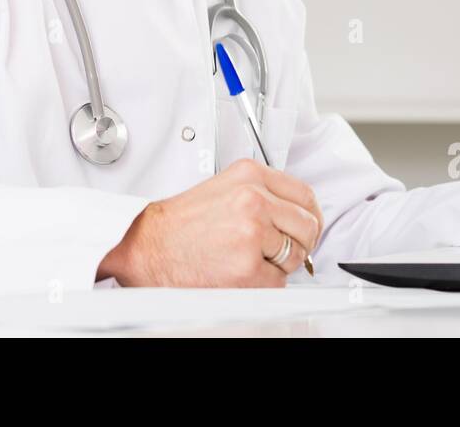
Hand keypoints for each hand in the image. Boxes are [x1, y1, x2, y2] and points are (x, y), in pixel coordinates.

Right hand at [97, 158, 323, 286]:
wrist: (149, 246)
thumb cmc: (181, 223)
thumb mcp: (225, 188)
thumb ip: (263, 193)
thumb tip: (297, 213)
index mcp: (250, 175)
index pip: (305, 194)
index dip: (310, 216)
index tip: (307, 227)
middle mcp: (254, 200)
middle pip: (308, 225)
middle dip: (300, 243)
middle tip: (282, 250)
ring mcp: (252, 233)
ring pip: (296, 255)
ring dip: (280, 264)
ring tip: (250, 259)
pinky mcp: (248, 267)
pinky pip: (278, 282)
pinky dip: (264, 284)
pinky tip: (239, 272)